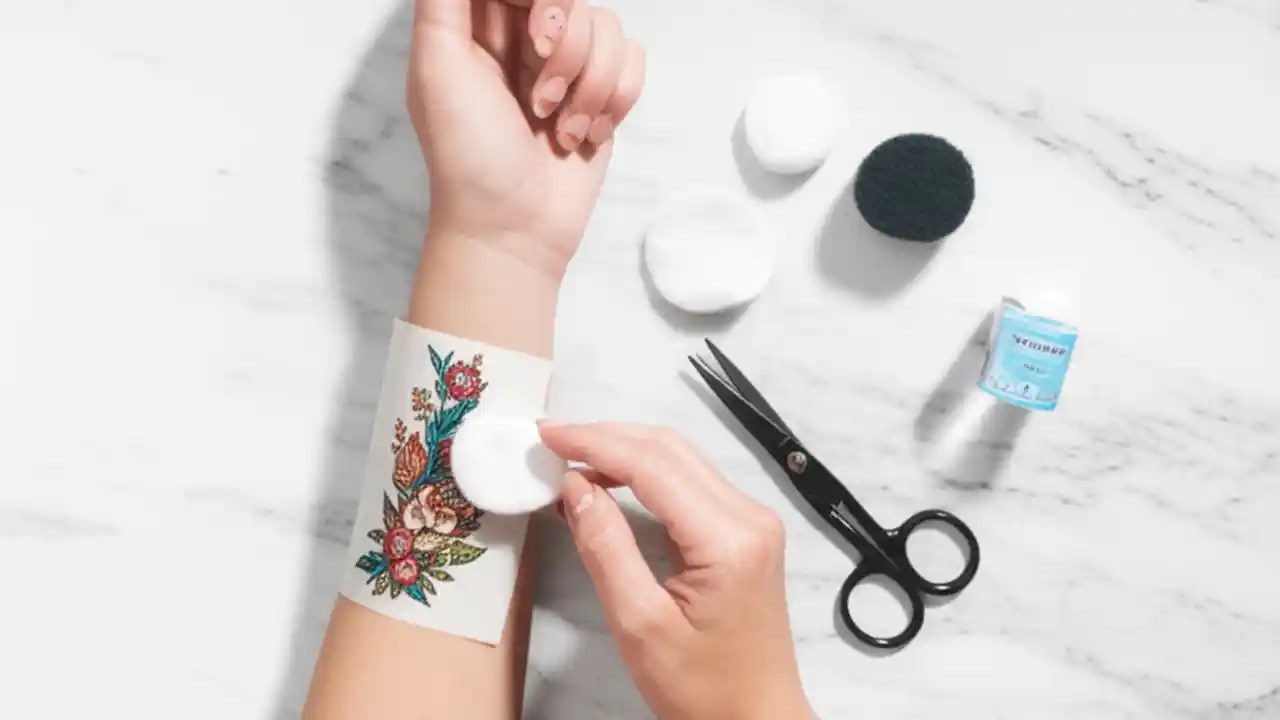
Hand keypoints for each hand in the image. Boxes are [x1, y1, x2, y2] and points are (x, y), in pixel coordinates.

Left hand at [408, 0, 645, 277]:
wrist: (513, 229)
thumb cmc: (468, 156)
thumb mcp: (437, 67)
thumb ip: (444, 2)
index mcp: (476, 24)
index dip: (539, 1)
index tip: (534, 36)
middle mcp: (523, 37)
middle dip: (565, 44)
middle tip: (540, 90)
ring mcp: (567, 66)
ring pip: (606, 25)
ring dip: (588, 84)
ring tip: (555, 125)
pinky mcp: (601, 96)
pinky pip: (633, 60)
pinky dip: (614, 100)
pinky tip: (582, 134)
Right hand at [539, 422, 814, 719]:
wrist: (756, 719)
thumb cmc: (702, 688)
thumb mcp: (640, 625)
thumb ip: (606, 548)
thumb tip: (575, 486)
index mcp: (728, 539)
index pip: (653, 465)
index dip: (595, 442)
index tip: (547, 434)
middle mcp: (749, 517)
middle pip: (670, 450)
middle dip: (607, 437)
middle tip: (551, 440)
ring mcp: (752, 521)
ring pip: (681, 459)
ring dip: (625, 450)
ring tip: (570, 457)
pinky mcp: (745, 531)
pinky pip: (690, 482)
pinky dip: (645, 473)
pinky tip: (609, 481)